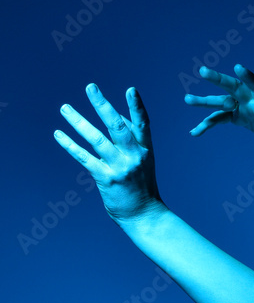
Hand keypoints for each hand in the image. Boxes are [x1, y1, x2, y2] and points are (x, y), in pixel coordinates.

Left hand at [54, 84, 164, 223]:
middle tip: (91, 87)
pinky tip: (58, 134)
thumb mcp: (143, 160)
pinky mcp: (106, 178)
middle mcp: (134, 157)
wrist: (144, 214)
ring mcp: (120, 168)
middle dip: (103, 105)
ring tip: (64, 108)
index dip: (137, 107)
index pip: (143, 124)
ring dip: (78, 122)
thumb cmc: (141, 184)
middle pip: (117, 127)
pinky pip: (84, 158)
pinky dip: (70, 145)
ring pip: (97, 140)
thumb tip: (116, 113)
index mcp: (145, 150)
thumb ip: (131, 138)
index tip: (131, 89)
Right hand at [185, 63, 253, 150]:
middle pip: (234, 87)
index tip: (239, 68)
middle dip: (219, 79)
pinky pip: (219, 119)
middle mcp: (252, 101)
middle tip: (203, 71)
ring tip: (187, 99)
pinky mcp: (237, 116)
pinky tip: (195, 132)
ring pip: (221, 102)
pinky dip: (207, 125)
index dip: (250, 78)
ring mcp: (243, 107)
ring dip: (205, 101)